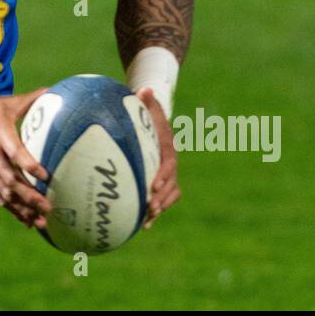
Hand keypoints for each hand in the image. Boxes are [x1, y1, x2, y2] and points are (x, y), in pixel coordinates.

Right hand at [0, 88, 52, 228]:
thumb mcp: (5, 104)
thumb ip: (30, 100)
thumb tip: (53, 90)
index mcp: (0, 135)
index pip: (16, 154)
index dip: (30, 166)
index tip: (46, 176)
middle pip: (11, 180)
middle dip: (29, 196)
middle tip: (48, 207)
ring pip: (4, 193)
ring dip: (22, 209)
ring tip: (40, 221)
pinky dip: (12, 209)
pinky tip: (26, 221)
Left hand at [136, 88, 178, 227]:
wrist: (154, 123)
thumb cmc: (148, 115)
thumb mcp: (147, 107)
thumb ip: (145, 101)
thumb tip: (143, 89)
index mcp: (167, 148)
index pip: (169, 163)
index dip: (163, 175)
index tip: (154, 184)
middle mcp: (170, 163)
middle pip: (171, 184)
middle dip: (162, 197)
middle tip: (151, 207)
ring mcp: (167, 174)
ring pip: (169, 194)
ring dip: (160, 207)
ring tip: (148, 218)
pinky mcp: (160, 183)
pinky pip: (161, 200)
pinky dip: (154, 213)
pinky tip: (142, 226)